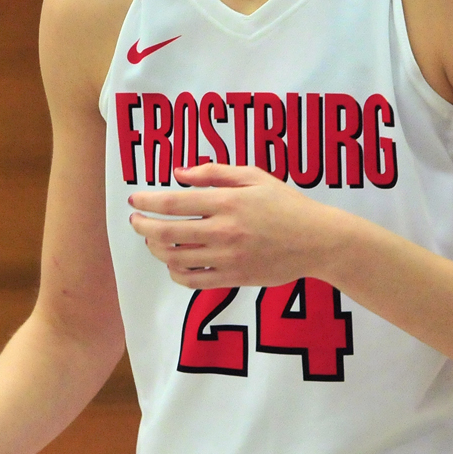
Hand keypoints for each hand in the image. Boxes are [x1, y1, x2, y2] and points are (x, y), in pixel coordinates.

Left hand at [127, 163, 355, 288]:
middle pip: (167, 233)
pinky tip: (173, 262)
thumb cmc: (286, 204)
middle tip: (136, 221)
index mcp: (228, 202)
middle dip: (143, 227)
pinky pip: (193, 281)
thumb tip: (179, 173)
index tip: (134, 200)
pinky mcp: (234, 278)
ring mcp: (228, 258)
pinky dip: (176, 272)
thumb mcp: (254, 176)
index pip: (174, 202)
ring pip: (175, 259)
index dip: (148, 202)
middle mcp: (223, 231)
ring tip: (152, 240)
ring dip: (156, 249)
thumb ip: (214, 172)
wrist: (317, 241)